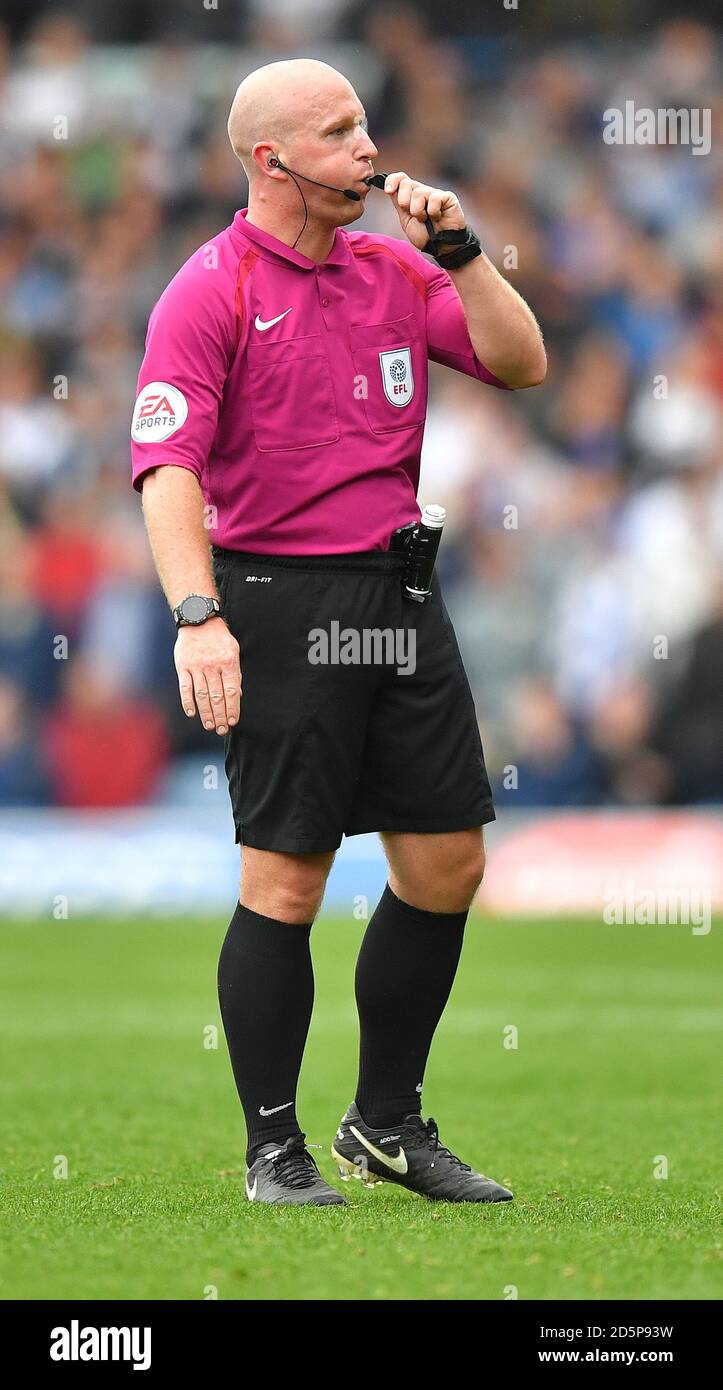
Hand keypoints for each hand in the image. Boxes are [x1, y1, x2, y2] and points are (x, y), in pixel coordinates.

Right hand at [174, 616, 240, 735]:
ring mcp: (196, 666)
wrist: (198, 620)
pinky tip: (192, 714)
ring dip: (206, 713)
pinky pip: (185, 687)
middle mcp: (212, 666)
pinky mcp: (183, 666)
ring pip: (202, 695)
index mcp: (228, 662)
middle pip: (217, 697)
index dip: (232, 709)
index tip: (232, 722)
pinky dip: (188, 702)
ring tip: (209, 726)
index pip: (232, 692)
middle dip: (220, 716)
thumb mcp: (233, 652)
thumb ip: (235, 674)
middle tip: (221, 730)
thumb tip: (238, 696)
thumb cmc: (219, 639)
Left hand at [382, 171, 464, 250]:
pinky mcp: (447, 196)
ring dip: (419, 212)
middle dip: (405, 203)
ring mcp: (435, 193)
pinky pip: (434, 199)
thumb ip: (399, 203)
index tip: (388, 191)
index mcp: (411, 195)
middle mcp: (422, 191)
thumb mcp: (406, 220)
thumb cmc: (425, 236)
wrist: (441, 247)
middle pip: (406, 183)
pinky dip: (433, 212)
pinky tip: (438, 217)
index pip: (400, 178)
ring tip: (427, 219)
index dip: (392, 180)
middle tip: (415, 216)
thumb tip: (389, 188)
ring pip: (418, 193)